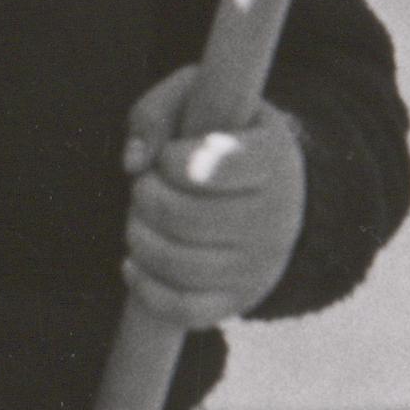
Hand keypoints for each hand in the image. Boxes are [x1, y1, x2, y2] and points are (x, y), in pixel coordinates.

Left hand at [119, 68, 307, 325]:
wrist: (272, 189)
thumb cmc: (221, 135)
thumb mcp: (199, 99)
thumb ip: (158, 111)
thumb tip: (133, 162)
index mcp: (272, 158)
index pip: (209, 167)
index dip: (171, 160)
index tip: (170, 156)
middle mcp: (277, 217)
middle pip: (182, 217)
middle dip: (144, 198)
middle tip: (145, 187)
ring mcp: (260, 265)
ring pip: (178, 264)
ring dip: (138, 238)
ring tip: (139, 220)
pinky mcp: (240, 300)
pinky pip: (185, 310)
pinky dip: (147, 289)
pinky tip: (133, 263)